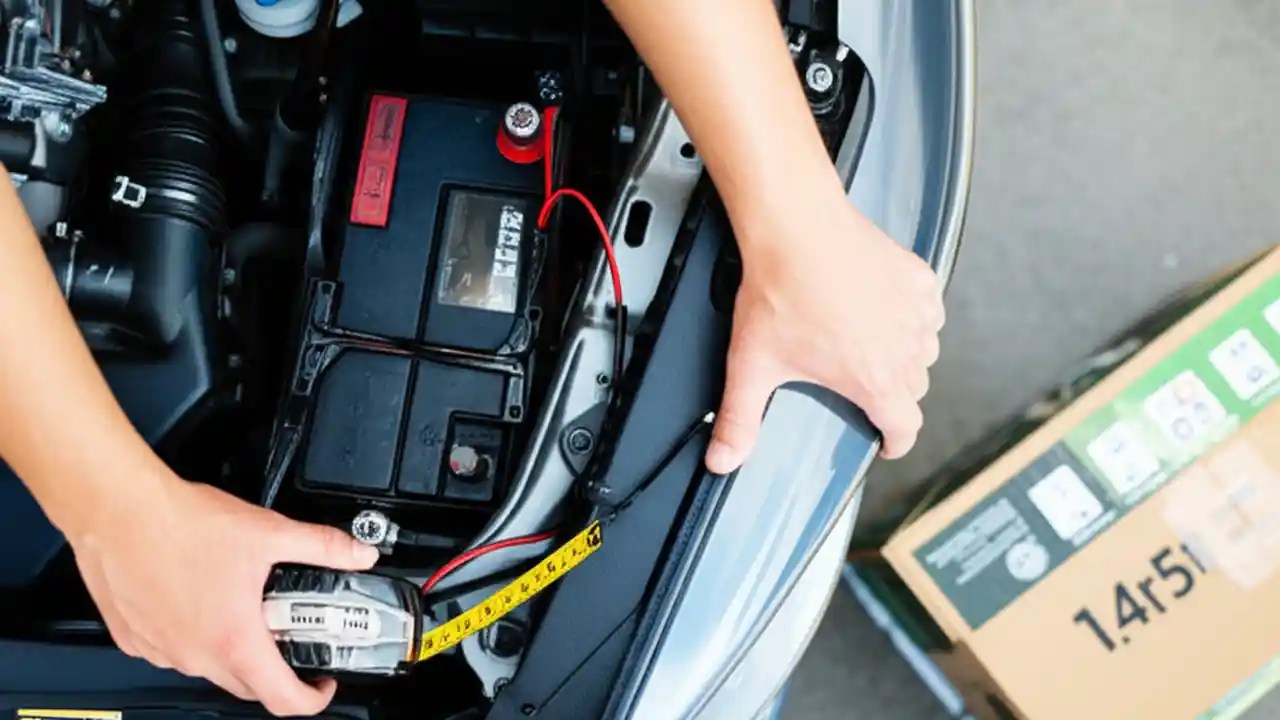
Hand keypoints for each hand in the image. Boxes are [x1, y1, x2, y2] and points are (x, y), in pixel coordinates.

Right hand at [67, 469, 378, 715]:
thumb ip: (322, 546)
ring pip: (209, 667)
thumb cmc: (180, 524)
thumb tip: (358, 553)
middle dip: (276, 667)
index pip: (282, 700)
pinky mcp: (134, 639)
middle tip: (289, 634)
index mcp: (233, 640)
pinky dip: (193, 635)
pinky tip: (200, 599)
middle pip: (248, 686)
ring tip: (243, 606)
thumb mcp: (270, 532)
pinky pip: (173, 651)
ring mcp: (161, 651)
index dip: (312, 699)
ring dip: (232, 648)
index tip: (322, 683)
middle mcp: (195, 655)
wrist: (118, 510)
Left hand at [705, 186, 944, 472]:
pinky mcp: (917, 278)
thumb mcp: (752, 364)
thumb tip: (723, 459)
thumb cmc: (780, 290)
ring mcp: (915, 311)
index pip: (905, 426)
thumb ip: (739, 419)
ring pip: (925, 350)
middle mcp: (904, 348)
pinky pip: (928, 310)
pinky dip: (914, 317)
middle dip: (891, 396)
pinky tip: (888, 312)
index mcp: (873, 378)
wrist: (796, 228)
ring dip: (906, 357)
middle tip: (862, 387)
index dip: (895, 441)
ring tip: (874, 350)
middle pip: (913, 390)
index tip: (886, 441)